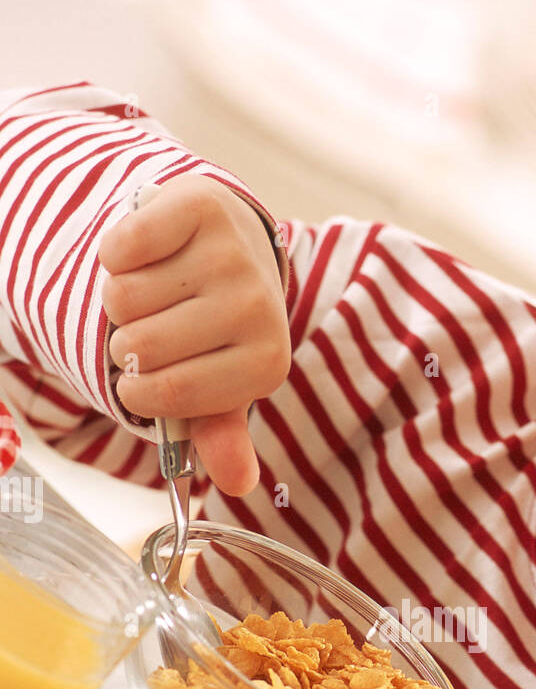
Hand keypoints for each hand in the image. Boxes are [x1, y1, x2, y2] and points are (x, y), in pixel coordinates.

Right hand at [99, 174, 291, 495]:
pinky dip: (116, 255)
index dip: (138, 391)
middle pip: (140, 346)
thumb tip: (237, 482)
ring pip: (123, 297)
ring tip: (155, 291)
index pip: (169, 395)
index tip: (145, 379)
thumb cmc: (217, 330)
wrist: (230, 245)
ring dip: (121, 299)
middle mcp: (258, 308)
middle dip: (128, 344)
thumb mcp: (218, 387)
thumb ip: (219, 435)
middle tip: (155, 327)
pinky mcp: (200, 206)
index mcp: (266, 365)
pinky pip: (120, 248)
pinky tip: (147, 254)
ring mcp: (232, 255)